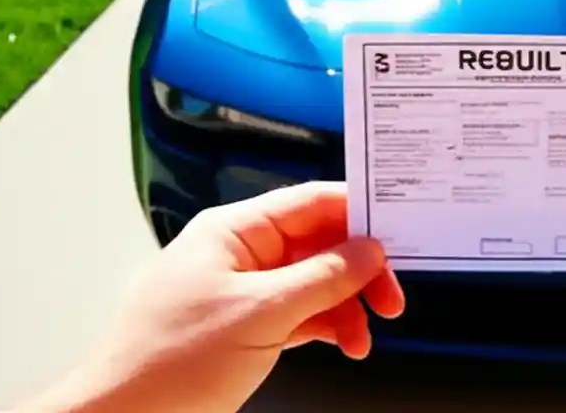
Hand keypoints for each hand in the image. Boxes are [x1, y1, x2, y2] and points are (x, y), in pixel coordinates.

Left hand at [24, 182, 402, 412]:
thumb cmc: (168, 362)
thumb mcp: (260, 313)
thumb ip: (322, 278)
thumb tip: (368, 251)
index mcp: (234, 231)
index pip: (311, 203)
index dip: (358, 213)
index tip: (398, 234)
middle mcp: (240, 254)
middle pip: (320, 244)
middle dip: (359, 271)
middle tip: (390, 298)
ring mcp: (244, 291)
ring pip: (315, 283)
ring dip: (347, 306)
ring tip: (363, 337)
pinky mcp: (246, 326)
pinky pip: (301, 313)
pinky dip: (327, 326)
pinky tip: (344, 343)